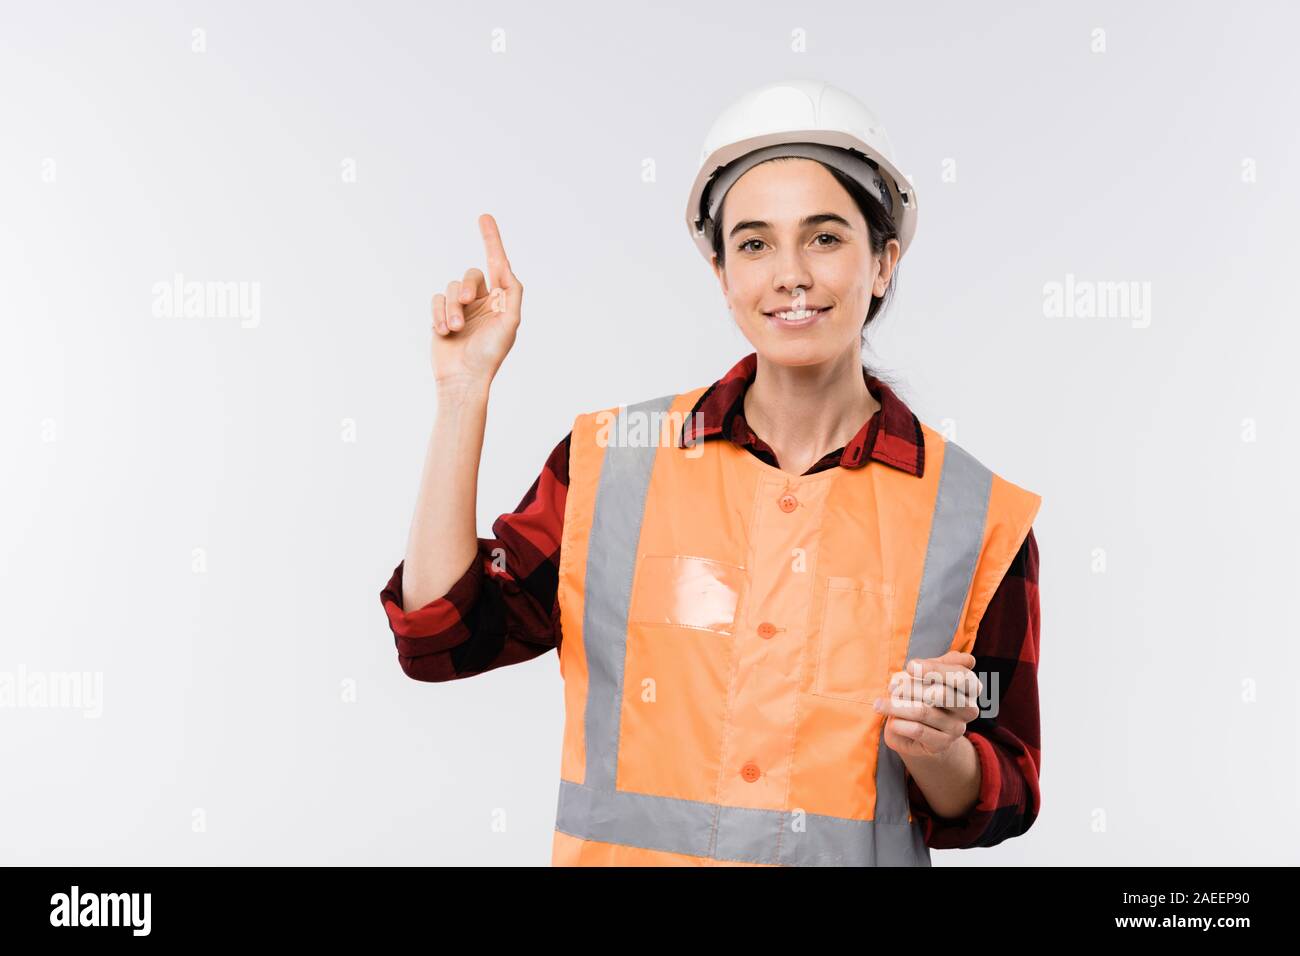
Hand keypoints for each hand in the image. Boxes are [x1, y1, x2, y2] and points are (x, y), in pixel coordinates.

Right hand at [430, 213, 522, 388]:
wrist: (463, 379)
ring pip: (451, 288)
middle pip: (470, 274)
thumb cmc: (489, 355)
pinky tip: (444, 332)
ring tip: (455, 328)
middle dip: (466, 287)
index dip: (492, 240)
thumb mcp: (509, 324)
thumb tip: (507, 270)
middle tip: (466, 302)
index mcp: (501, 301)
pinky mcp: (442, 315)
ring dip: (451, 308)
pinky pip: (436, 299)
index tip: (484, 217)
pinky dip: (439, 313)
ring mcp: (461, 308)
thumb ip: (512, 294)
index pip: (498, 264)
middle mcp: (482, 301)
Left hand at [873, 651, 982, 759]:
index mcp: (970, 688)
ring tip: (879, 703)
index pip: (962, 676)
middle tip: (891, 687)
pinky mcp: (942, 744)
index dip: (935, 669)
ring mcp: (957, 729)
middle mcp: (969, 709)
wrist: (915, 733)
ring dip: (897, 706)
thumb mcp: (930, 676)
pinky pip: (918, 731)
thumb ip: (943, 664)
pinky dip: (900, 724)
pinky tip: (891, 722)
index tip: (910, 667)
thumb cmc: (922, 696)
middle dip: (912, 688)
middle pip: (942, 694)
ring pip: (924, 712)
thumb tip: (967, 658)